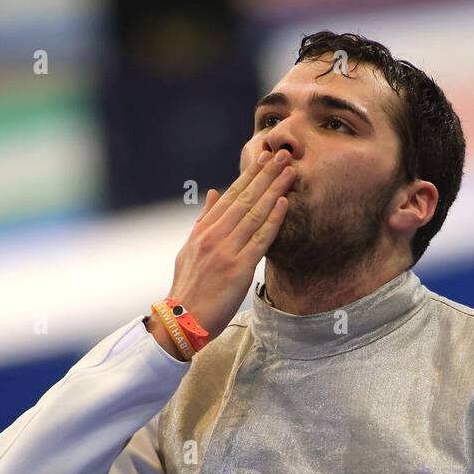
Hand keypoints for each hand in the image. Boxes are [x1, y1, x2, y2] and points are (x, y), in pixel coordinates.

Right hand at [166, 149, 296, 340]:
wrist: (182, 319)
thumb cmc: (188, 288)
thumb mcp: (189, 249)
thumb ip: (203, 220)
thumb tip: (212, 191)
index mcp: (204, 230)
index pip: (230, 195)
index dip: (249, 175)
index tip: (264, 158)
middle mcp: (214, 236)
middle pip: (245, 198)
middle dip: (266, 174)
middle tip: (283, 154)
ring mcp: (226, 251)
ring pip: (254, 213)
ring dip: (274, 189)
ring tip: (290, 171)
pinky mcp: (238, 269)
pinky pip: (260, 239)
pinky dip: (273, 219)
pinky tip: (284, 202)